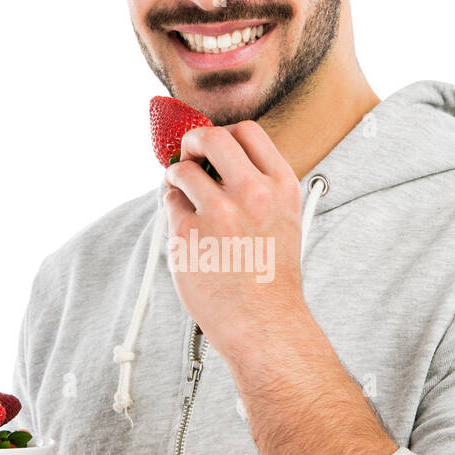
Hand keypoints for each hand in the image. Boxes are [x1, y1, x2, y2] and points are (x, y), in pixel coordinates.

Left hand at [163, 120, 306, 361]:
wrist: (264, 322)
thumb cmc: (271, 277)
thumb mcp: (284, 219)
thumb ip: (259, 185)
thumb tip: (218, 161)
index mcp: (280, 186)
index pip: (248, 132)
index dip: (224, 133)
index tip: (213, 146)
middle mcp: (252, 193)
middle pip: (211, 138)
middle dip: (193, 142)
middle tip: (188, 156)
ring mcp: (218, 211)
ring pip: (183, 171)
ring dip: (178, 179)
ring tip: (186, 199)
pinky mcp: (188, 232)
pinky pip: (170, 204)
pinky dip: (174, 213)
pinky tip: (190, 234)